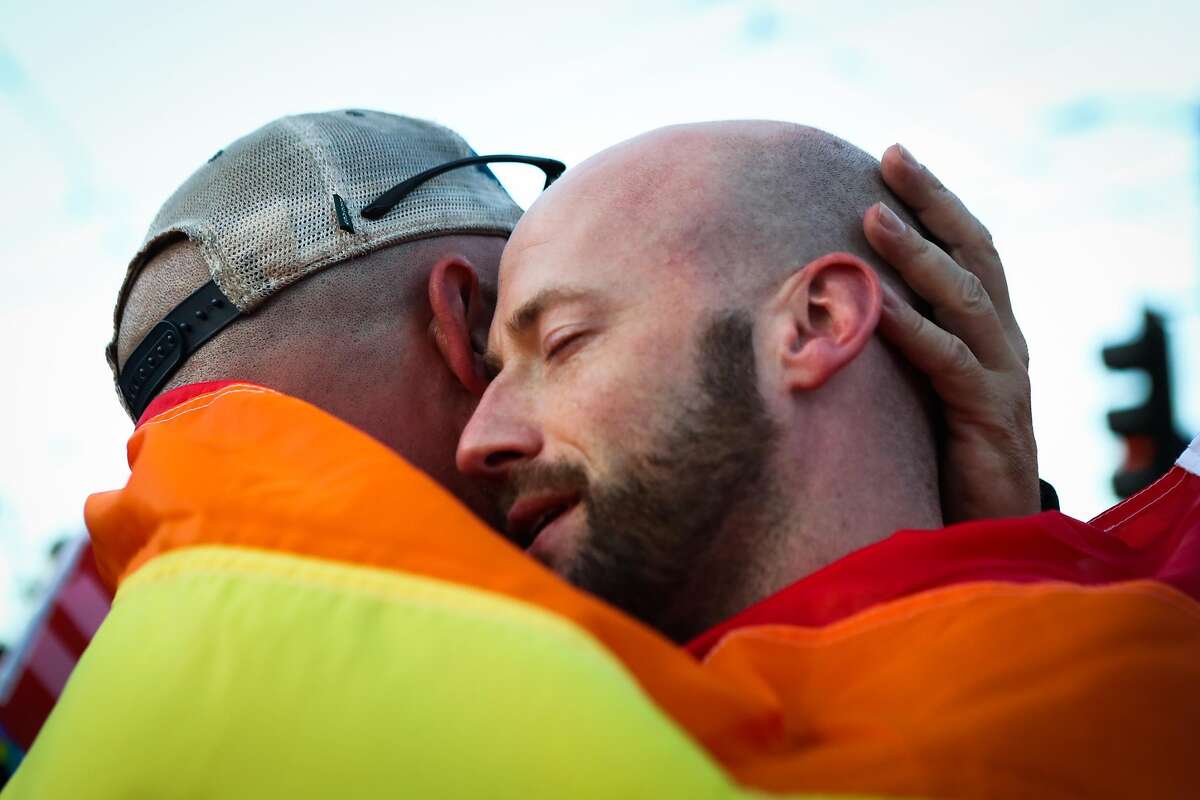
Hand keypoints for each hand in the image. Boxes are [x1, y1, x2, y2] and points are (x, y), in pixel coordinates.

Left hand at [863, 144, 1039, 522]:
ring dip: (917, 255)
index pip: (969, 248)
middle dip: (933, 202)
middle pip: (973, 254)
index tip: (895, 155)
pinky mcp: (990, 418)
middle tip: (892, 156)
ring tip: (872, 216)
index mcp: (991, 330)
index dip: (938, 200)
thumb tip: (836, 299)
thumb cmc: (946, 455)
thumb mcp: (925, 386)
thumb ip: (903, 344)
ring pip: (964, 299)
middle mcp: (1005, 342)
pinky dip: (912, 330)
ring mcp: (1004, 377)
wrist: (990, 528)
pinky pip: (950, 363)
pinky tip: (876, 305)